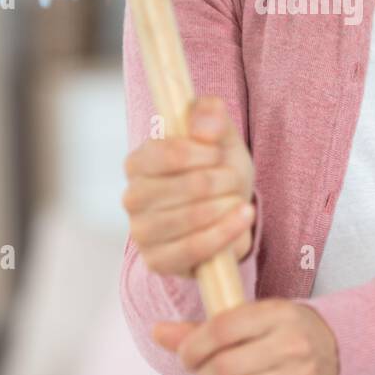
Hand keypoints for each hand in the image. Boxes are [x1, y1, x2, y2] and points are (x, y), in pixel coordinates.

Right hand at [122, 96, 256, 275]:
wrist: (226, 209)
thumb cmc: (216, 167)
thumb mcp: (218, 133)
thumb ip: (208, 114)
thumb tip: (202, 128)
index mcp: (138, 162)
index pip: (167, 153)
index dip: (202, 152)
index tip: (219, 153)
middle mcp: (132, 198)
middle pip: (186, 186)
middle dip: (221, 181)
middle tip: (233, 178)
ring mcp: (141, 232)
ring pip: (190, 219)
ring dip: (225, 206)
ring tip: (239, 200)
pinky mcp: (157, 261)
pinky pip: (193, 249)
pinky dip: (224, 233)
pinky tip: (242, 219)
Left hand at [152, 299, 340, 374]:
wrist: (335, 346)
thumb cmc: (280, 330)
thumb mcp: (249, 318)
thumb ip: (203, 329)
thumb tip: (157, 332)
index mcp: (275, 312)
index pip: (222, 330)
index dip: (192, 347)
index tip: (186, 358)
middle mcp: (290, 343)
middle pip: (228, 367)